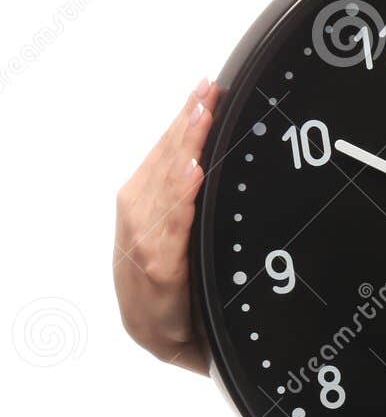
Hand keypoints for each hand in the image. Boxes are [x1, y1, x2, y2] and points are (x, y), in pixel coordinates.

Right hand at [114, 78, 217, 373]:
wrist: (156, 328)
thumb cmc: (169, 272)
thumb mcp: (177, 225)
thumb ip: (187, 188)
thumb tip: (214, 152)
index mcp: (145, 195)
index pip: (169, 146)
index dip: (188, 116)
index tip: (208, 87)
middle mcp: (140, 210)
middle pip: (169, 157)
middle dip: (191, 123)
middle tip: (210, 92)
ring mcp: (146, 236)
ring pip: (170, 182)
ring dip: (187, 148)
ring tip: (202, 119)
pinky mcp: (160, 265)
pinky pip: (174, 225)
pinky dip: (182, 199)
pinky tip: (194, 176)